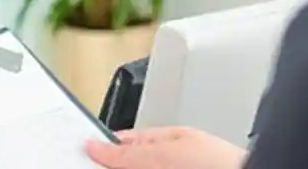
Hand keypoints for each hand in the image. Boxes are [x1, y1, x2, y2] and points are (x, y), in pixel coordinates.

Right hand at [86, 127, 247, 168]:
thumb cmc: (225, 165)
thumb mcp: (167, 153)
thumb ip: (129, 153)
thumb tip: (95, 147)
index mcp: (172, 142)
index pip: (126, 143)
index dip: (102, 148)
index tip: (82, 155)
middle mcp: (174, 162)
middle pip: (131, 163)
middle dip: (112, 164)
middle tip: (93, 167)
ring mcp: (175, 168)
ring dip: (121, 168)